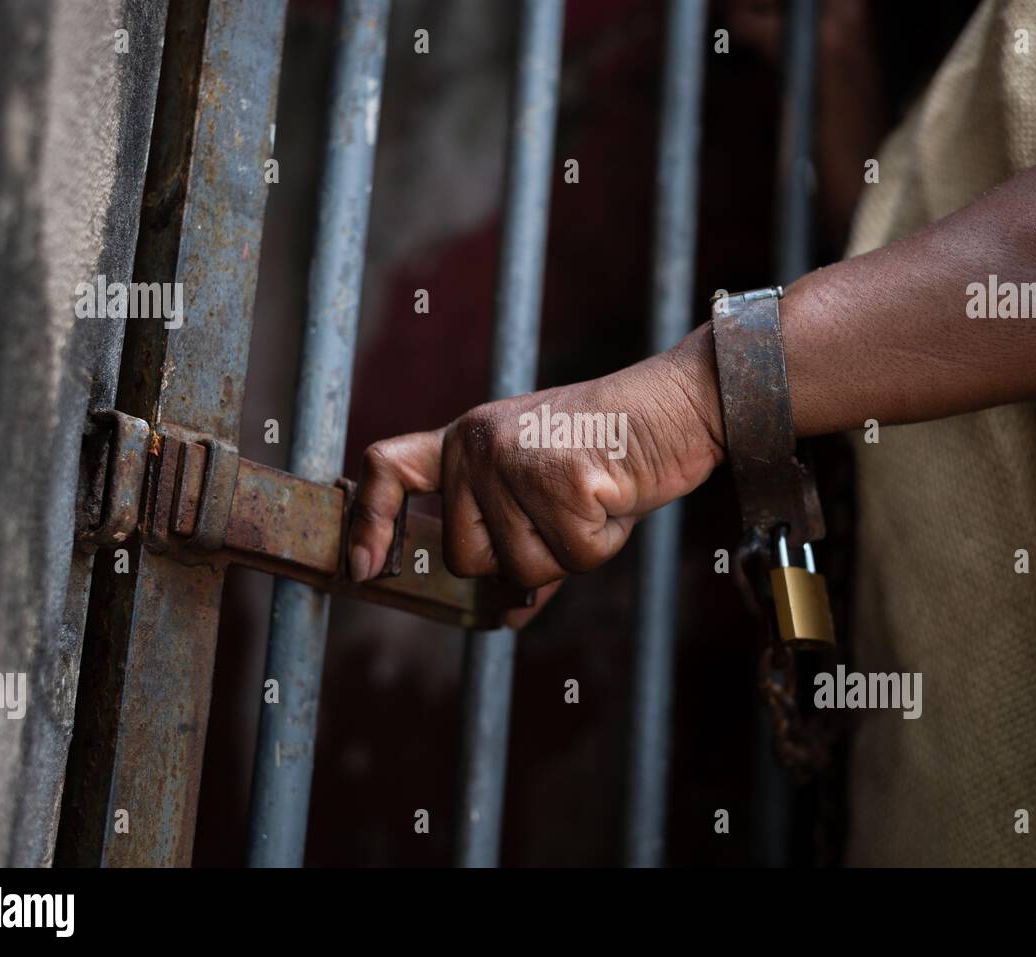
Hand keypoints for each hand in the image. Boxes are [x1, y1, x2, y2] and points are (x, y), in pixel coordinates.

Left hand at [347, 328, 724, 624]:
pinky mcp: (557, 482)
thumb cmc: (611, 451)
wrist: (672, 408)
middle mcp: (476, 447)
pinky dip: (603, 543)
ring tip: (593, 499)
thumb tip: (507, 615)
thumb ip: (517, 541)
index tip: (363, 569)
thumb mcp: (548, 490)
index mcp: (465, 440)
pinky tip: (613, 499)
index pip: (390, 470)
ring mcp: (512, 463)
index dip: (369, 522)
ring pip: (521, 567)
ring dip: (568, 551)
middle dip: (520, 557)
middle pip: (466, 559)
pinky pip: (573, 559)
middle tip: (565, 512)